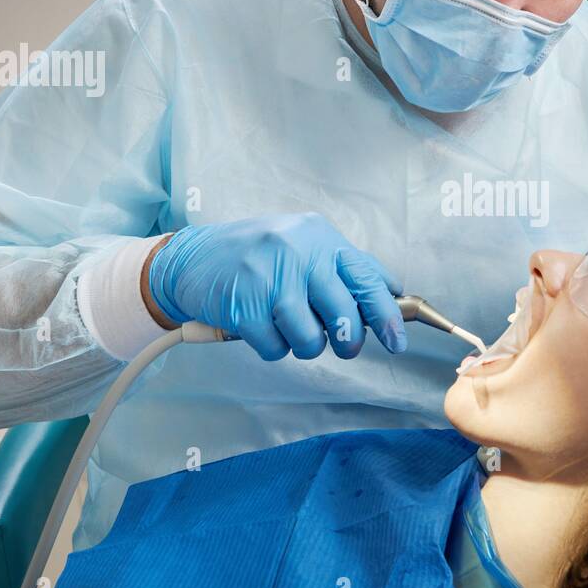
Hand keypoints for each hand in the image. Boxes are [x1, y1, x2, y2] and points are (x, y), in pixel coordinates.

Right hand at [145, 213, 406, 360]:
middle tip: (342, 346)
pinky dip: (272, 347)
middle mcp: (298, 253)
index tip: (397, 343)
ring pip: (311, 339)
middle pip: (344, 315)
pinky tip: (259, 327)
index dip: (386, 316)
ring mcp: (269, 279)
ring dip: (304, 345)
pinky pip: (276, 348)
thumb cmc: (257, 257)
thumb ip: (345, 268)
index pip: (366, 279)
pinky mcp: (243, 306)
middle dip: (348, 341)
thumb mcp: (303, 246)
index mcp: (320, 238)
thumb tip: (392, 293)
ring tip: (287, 327)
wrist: (190, 259)